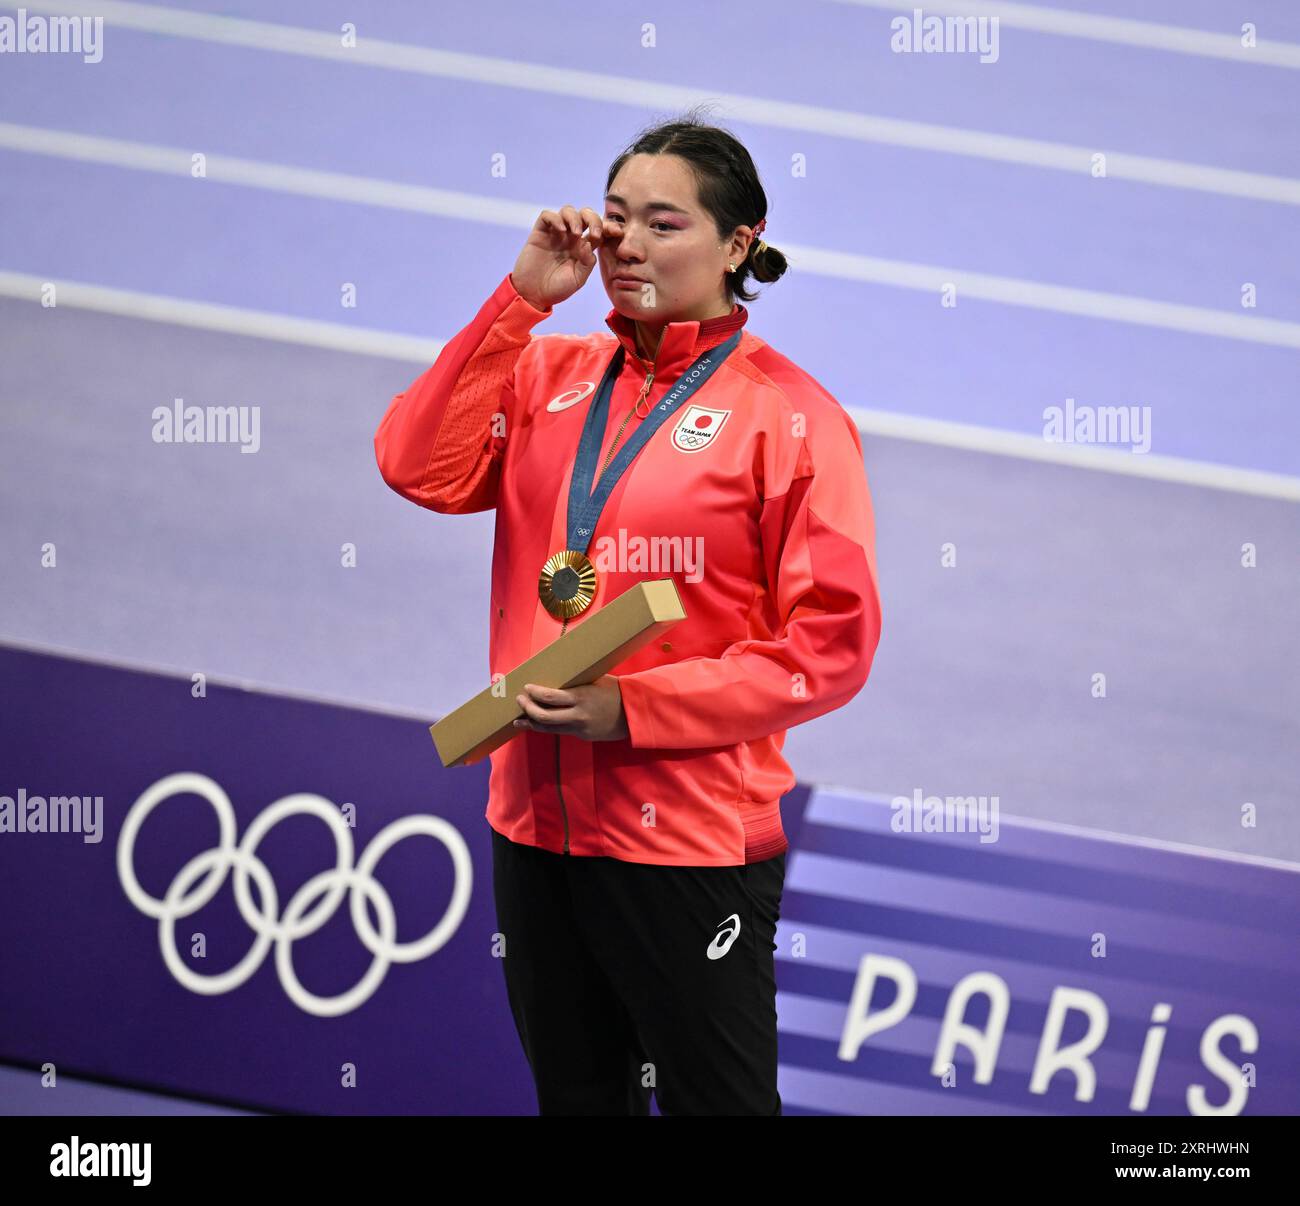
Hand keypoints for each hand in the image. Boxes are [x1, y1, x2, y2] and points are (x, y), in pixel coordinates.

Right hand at [510, 205, 603, 310]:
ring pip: (568, 211)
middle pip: (586, 215)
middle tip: (594, 233)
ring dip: (575, 218)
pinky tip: (560, 231)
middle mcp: (570, 237)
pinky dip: (556, 218)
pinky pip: (547, 215)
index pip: (599, 230)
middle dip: (594, 219)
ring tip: (575, 234)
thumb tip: (588, 243)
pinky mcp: (540, 233)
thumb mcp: (578, 279)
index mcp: (583, 248)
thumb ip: (587, 263)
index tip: (617, 232)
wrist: (533, 295)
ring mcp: (555, 234)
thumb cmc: (556, 289)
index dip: (609, 227)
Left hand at [512, 675, 628, 741]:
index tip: (526, 687)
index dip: (534, 693)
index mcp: (581, 696)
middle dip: (528, 709)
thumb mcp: (595, 680)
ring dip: (531, 723)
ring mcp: (580, 728)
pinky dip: (548, 727)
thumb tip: (554, 677)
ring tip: (519, 720)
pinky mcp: (583, 736)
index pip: (550, 697)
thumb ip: (575, 683)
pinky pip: (561, 731)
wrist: (634, 713)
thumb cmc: (615, 690)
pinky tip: (538, 725)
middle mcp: (578, 714)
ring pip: (549, 729)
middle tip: (520, 700)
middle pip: (544, 717)